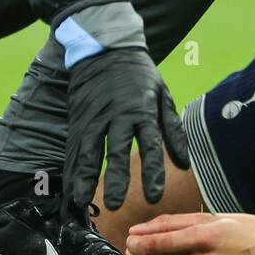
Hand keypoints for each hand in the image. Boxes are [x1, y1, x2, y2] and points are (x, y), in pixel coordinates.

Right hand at [65, 48, 189, 213]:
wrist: (105, 50)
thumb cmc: (140, 76)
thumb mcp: (163, 96)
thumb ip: (173, 130)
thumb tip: (183, 162)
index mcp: (142, 110)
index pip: (149, 145)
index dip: (152, 171)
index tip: (154, 196)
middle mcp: (116, 116)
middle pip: (116, 151)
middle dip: (115, 179)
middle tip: (116, 204)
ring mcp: (94, 118)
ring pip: (89, 151)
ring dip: (85, 177)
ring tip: (83, 200)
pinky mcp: (78, 119)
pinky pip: (74, 148)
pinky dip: (71, 168)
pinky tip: (71, 187)